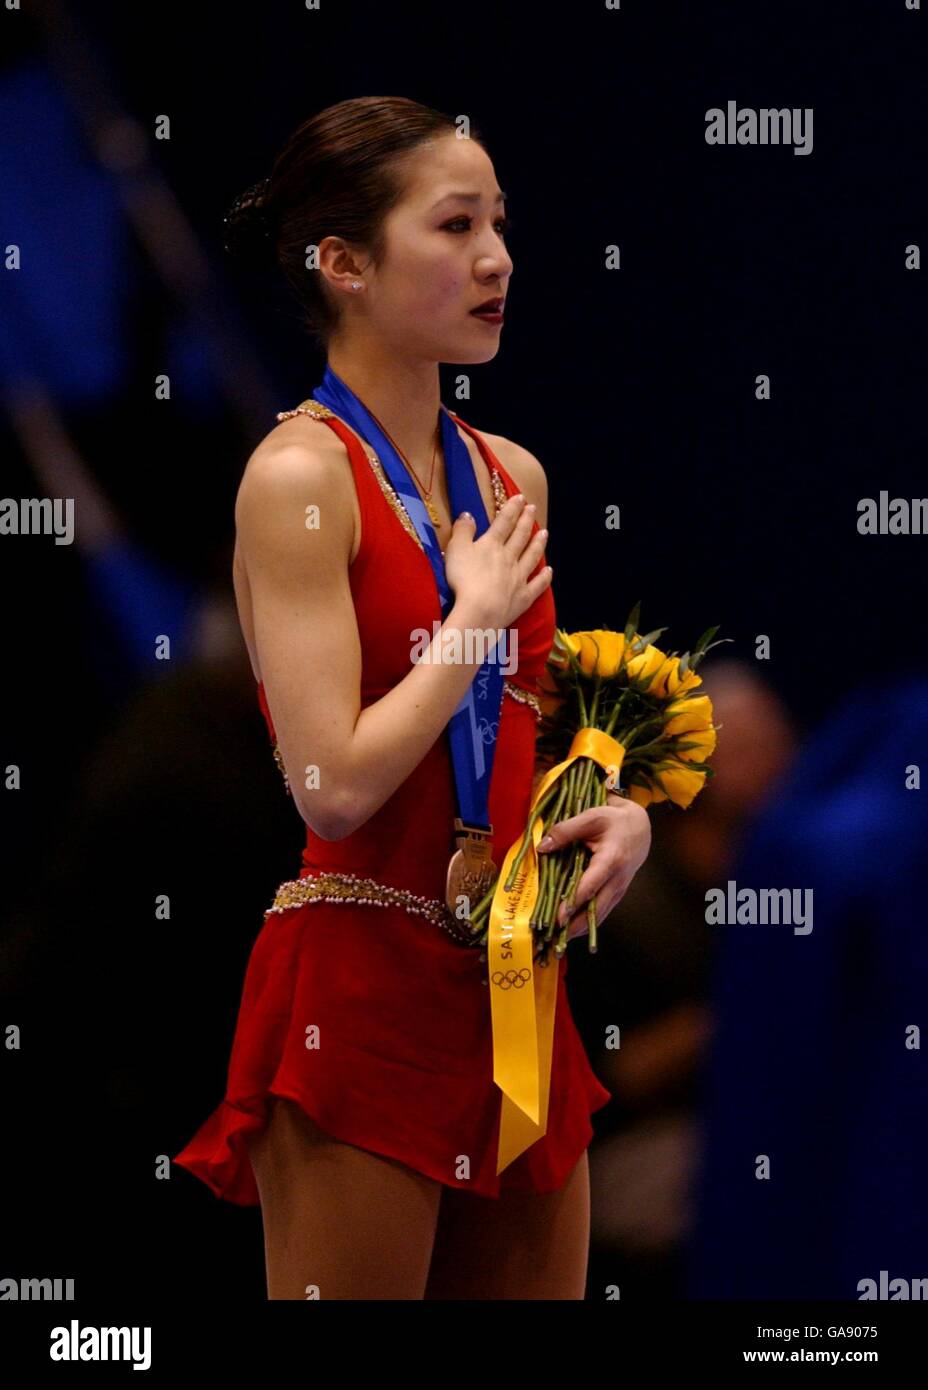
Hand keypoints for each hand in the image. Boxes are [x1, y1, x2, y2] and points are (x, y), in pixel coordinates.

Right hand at [443, 494, 551, 629]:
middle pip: (520, 536)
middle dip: (526, 521)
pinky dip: (544, 577)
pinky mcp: (523, 597)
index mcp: (492, 545)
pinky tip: (549, 570)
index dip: (512, 508)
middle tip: (533, 508)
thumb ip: (462, 531)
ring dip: (538, 544)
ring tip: (544, 533)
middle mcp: (509, 558)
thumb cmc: (464, 579)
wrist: (480, 610)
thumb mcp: (456, 550)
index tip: (520, 497)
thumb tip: (468, 514)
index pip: (504, 522)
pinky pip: (537, 585)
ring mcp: (519, 578)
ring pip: (531, 557)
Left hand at [536, 795, 651, 940]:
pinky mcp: (615, 895)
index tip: (559, 917)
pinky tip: (569, 934)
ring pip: (599, 916)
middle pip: (596, 909)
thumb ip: (565, 830)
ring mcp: (618, 890)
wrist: (639, 829)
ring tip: (557, 945)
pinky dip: (585, 925)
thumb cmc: (614, 821)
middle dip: (575, 927)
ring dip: (579, 931)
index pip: (591, 885)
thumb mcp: (591, 817)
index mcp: (611, 860)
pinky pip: (600, 913)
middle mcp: (617, 880)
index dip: (574, 902)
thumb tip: (542, 847)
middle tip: (554, 940)